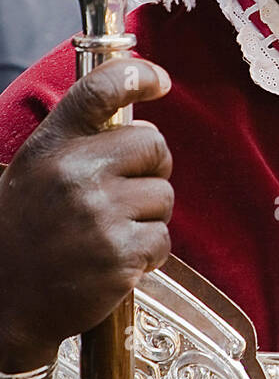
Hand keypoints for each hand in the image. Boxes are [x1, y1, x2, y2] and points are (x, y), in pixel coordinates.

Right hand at [0, 59, 172, 373]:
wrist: (6, 302)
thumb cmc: (27, 232)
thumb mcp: (37, 172)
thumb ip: (81, 144)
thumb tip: (149, 130)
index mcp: (51, 146)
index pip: (100, 90)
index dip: (139, 76)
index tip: (161, 81)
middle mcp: (74, 173)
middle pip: (155, 146)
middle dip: (151, 169)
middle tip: (126, 194)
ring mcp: (99, 214)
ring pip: (164, 197)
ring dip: (147, 217)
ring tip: (109, 234)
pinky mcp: (119, 255)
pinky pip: (162, 239)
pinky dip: (147, 254)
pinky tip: (114, 262)